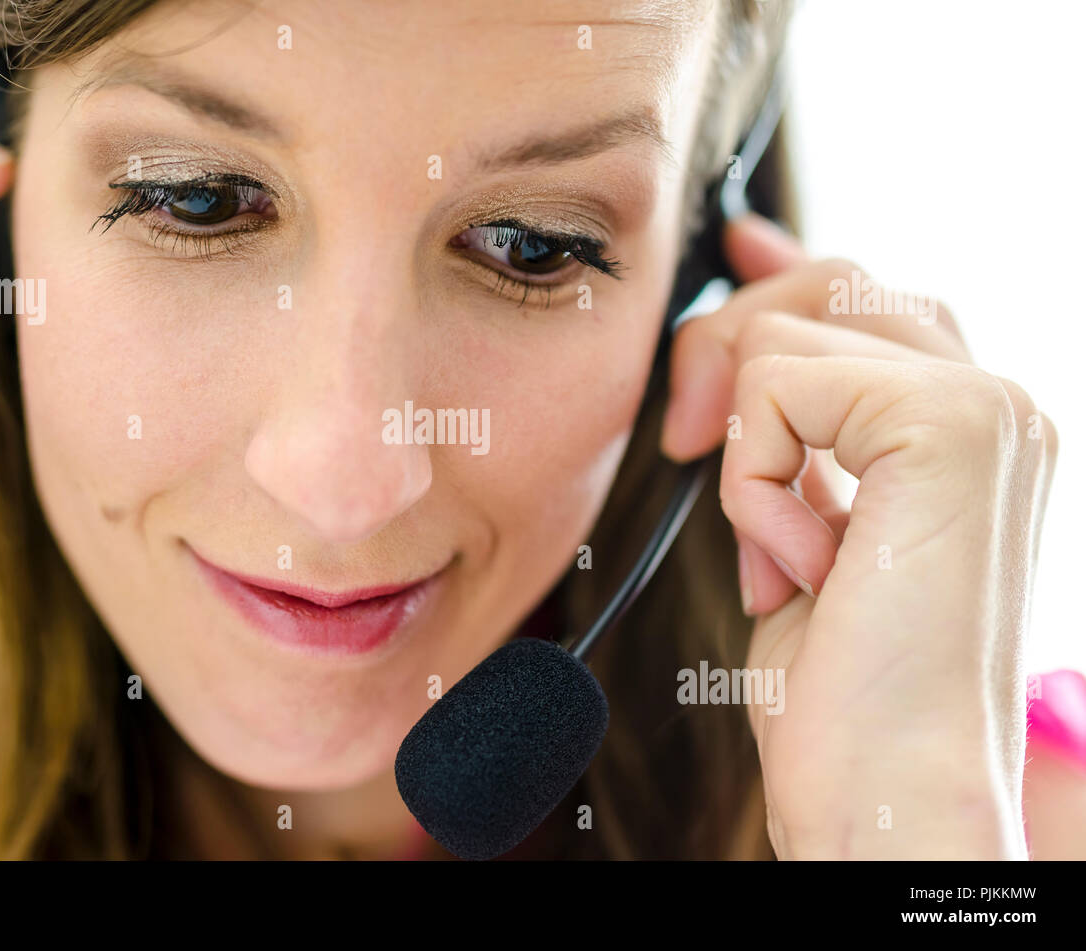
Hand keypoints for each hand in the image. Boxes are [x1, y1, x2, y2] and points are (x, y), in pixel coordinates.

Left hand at [661, 213, 1055, 858]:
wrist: (886, 788)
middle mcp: (995, 402)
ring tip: (790, 552)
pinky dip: (751, 480)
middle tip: (700, 460)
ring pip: (781, 333)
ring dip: (745, 454)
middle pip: (822, 283)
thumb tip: (747, 323)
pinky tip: (803, 561)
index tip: (737, 247)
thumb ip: (790, 422)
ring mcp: (988, 404)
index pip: (869, 294)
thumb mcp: (802, 524)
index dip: (788, 267)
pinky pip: (774, 388)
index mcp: (965, 427)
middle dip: (727, 361)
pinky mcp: (953, 421)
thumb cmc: (841, 686)